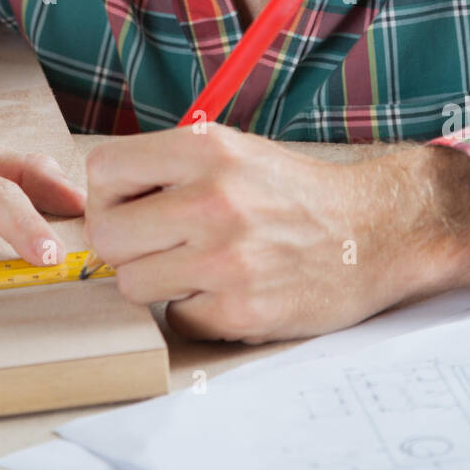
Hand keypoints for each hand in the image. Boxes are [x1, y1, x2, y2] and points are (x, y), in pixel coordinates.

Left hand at [83, 123, 453, 343]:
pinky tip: (227, 290)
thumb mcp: (233, 152)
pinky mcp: (241, 309)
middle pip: (106, 236)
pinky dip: (194, 311)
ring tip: (197, 266)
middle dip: (124, 245)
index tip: (130, 206)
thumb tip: (95, 200)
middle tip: (157, 244)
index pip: (103, 171)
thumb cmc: (293, 193)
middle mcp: (214, 199)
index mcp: (207, 150)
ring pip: (133, 284)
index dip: (107, 194)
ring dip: (157, 281)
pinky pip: (175, 319)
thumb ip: (168, 168)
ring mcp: (227, 259)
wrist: (373, 233)